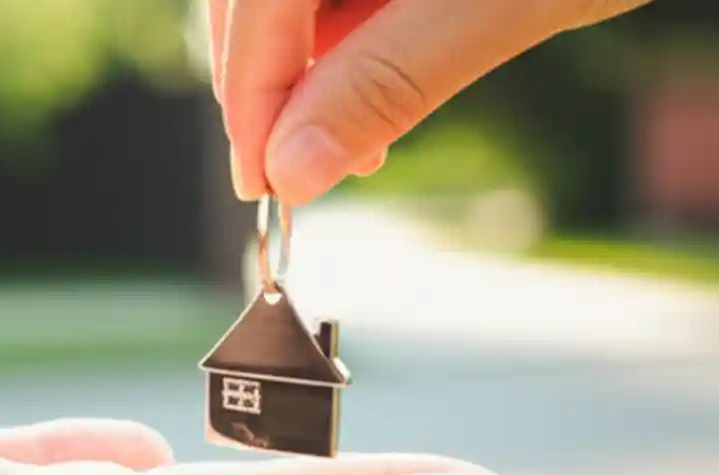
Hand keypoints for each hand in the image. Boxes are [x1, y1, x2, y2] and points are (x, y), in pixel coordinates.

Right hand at [209, 0, 654, 202]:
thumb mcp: (497, 6)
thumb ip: (386, 82)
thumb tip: (293, 171)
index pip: (254, 8)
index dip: (250, 101)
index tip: (264, 183)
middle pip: (253, 4)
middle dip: (273, 91)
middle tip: (305, 169)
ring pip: (286, 2)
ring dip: (307, 72)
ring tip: (358, 137)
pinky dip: (341, 38)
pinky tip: (373, 77)